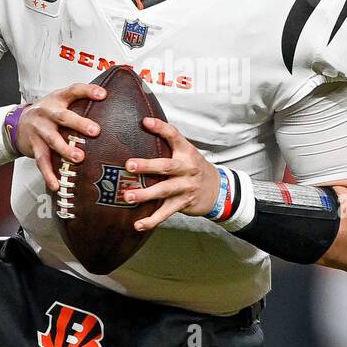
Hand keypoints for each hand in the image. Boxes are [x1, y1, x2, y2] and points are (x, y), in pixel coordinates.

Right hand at [17, 82, 105, 190]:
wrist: (18, 124)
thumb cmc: (48, 114)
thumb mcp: (60, 102)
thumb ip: (80, 103)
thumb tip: (112, 107)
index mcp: (57, 99)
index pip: (73, 91)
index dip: (87, 91)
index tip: (103, 95)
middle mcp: (47, 113)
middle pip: (63, 117)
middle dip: (79, 124)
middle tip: (95, 131)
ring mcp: (39, 130)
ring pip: (52, 140)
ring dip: (65, 149)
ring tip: (79, 158)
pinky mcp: (34, 147)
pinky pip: (42, 162)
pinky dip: (48, 174)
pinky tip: (56, 184)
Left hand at [121, 117, 220, 231]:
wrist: (217, 189)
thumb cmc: (193, 167)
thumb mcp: (186, 151)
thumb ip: (167, 141)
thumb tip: (142, 124)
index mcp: (186, 152)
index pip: (174, 136)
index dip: (160, 128)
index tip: (145, 122)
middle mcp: (187, 169)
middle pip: (167, 166)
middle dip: (147, 166)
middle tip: (129, 165)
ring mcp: (185, 188)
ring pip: (164, 191)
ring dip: (145, 194)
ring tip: (128, 196)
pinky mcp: (182, 204)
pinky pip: (165, 213)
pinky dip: (152, 220)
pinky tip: (138, 224)